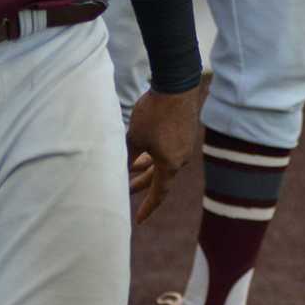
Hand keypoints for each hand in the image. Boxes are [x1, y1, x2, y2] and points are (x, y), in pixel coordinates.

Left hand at [126, 88, 200, 222]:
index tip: (139, 220)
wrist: (177, 85)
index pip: (159, 193)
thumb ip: (127, 157)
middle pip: (159, 178)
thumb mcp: (134, 138)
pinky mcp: (185, 132)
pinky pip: (169, 151)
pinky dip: (154, 155)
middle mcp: (181, 158)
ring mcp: (185, 145)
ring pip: (163, 163)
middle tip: (124, 190)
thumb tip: (118, 172)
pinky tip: (144, 147)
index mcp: (170, 164)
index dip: (148, 207)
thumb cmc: (154, 113)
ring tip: (129, 166)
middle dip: (140, 184)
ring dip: (146, 167)